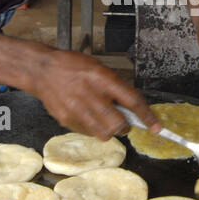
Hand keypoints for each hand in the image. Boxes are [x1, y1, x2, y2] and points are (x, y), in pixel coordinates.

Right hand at [29, 50, 161, 138]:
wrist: (42, 70)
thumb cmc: (72, 66)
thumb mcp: (98, 68)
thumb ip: (114, 86)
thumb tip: (131, 106)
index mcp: (103, 79)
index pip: (132, 101)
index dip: (147, 116)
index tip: (156, 127)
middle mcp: (92, 95)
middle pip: (119, 124)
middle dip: (125, 126)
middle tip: (124, 122)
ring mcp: (78, 110)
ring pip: (104, 133)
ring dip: (110, 130)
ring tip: (104, 120)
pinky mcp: (67, 120)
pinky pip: (88, 133)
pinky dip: (93, 129)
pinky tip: (88, 117)